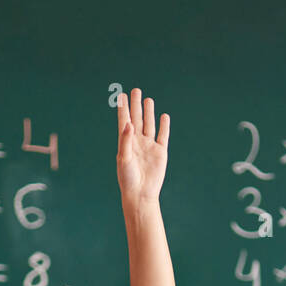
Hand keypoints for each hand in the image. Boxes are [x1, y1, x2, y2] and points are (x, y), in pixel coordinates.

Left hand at [116, 88, 169, 204]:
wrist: (141, 194)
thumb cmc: (128, 178)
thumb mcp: (124, 158)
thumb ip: (126, 140)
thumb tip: (129, 124)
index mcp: (126, 142)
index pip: (124, 121)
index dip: (123, 108)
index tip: (121, 96)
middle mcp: (138, 142)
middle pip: (137, 119)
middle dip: (136, 105)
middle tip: (135, 90)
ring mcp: (149, 146)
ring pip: (149, 125)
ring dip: (149, 112)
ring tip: (148, 99)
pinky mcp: (160, 152)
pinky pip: (162, 136)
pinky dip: (164, 126)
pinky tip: (163, 116)